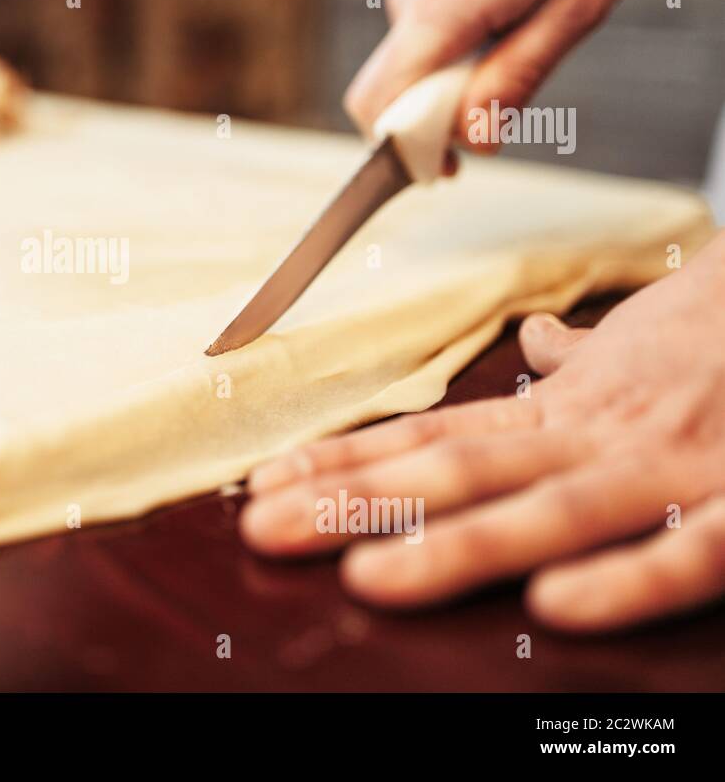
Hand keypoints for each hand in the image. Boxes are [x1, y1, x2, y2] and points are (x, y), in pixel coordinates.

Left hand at [241, 231, 724, 632]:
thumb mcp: (645, 339)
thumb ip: (583, 360)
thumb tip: (536, 348)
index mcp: (566, 408)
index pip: (434, 436)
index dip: (346, 463)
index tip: (265, 484)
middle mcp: (595, 434)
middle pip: (456, 473)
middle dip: (353, 506)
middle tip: (264, 532)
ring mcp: (665, 469)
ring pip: (546, 510)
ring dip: (452, 544)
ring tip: (365, 577)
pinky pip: (690, 555)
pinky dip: (628, 579)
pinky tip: (556, 607)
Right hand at [344, 0, 648, 150]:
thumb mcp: (577, 8)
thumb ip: (519, 78)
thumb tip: (475, 141)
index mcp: (440, 14)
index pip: (379, 107)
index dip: (401, 153)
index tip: (447, 173)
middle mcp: (411, 2)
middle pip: (384, 96)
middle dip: (426, 129)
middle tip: (485, 137)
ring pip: (413, 69)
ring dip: (453, 87)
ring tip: (523, 51)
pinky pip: (427, 40)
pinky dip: (457, 58)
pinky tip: (512, 27)